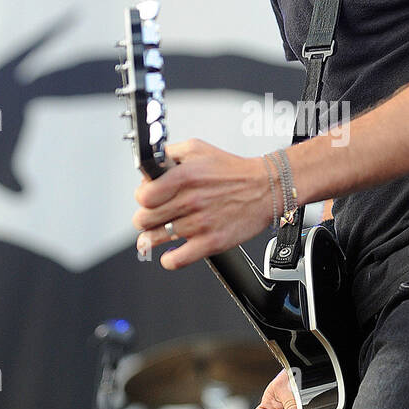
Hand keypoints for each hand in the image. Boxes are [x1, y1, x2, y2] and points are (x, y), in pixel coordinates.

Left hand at [133, 138, 271, 268]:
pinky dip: (169, 260)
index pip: (143, 196)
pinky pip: (177, 260)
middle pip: (144, 219)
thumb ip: (169, 153)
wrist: (266, 188)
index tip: (148, 199)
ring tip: (157, 234)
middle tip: (153, 217)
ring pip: (156, 239)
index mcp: (184, 177)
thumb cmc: (233, 170)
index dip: (142, 198)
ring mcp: (200, 224)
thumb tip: (149, 167)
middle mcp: (190, 200)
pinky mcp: (211, 242)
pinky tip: (171, 253)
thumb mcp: (197, 148)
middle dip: (145, 218)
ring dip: (153, 238)